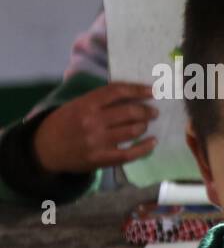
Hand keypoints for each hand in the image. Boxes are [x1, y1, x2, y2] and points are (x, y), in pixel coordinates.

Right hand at [32, 82, 157, 173]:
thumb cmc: (64, 123)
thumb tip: (132, 95)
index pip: (117, 91)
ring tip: (146, 124)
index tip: (152, 91)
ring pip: (133, 130)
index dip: (138, 90)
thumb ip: (99, 100)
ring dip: (144, 125)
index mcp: (86, 104)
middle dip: (146, 110)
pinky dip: (145, 147)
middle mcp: (93, 121)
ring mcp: (98, 141)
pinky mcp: (102, 158)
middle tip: (153, 111)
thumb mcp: (76, 105)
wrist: (45, 149)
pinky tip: (153, 142)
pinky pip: (130, 153)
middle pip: (130, 112)